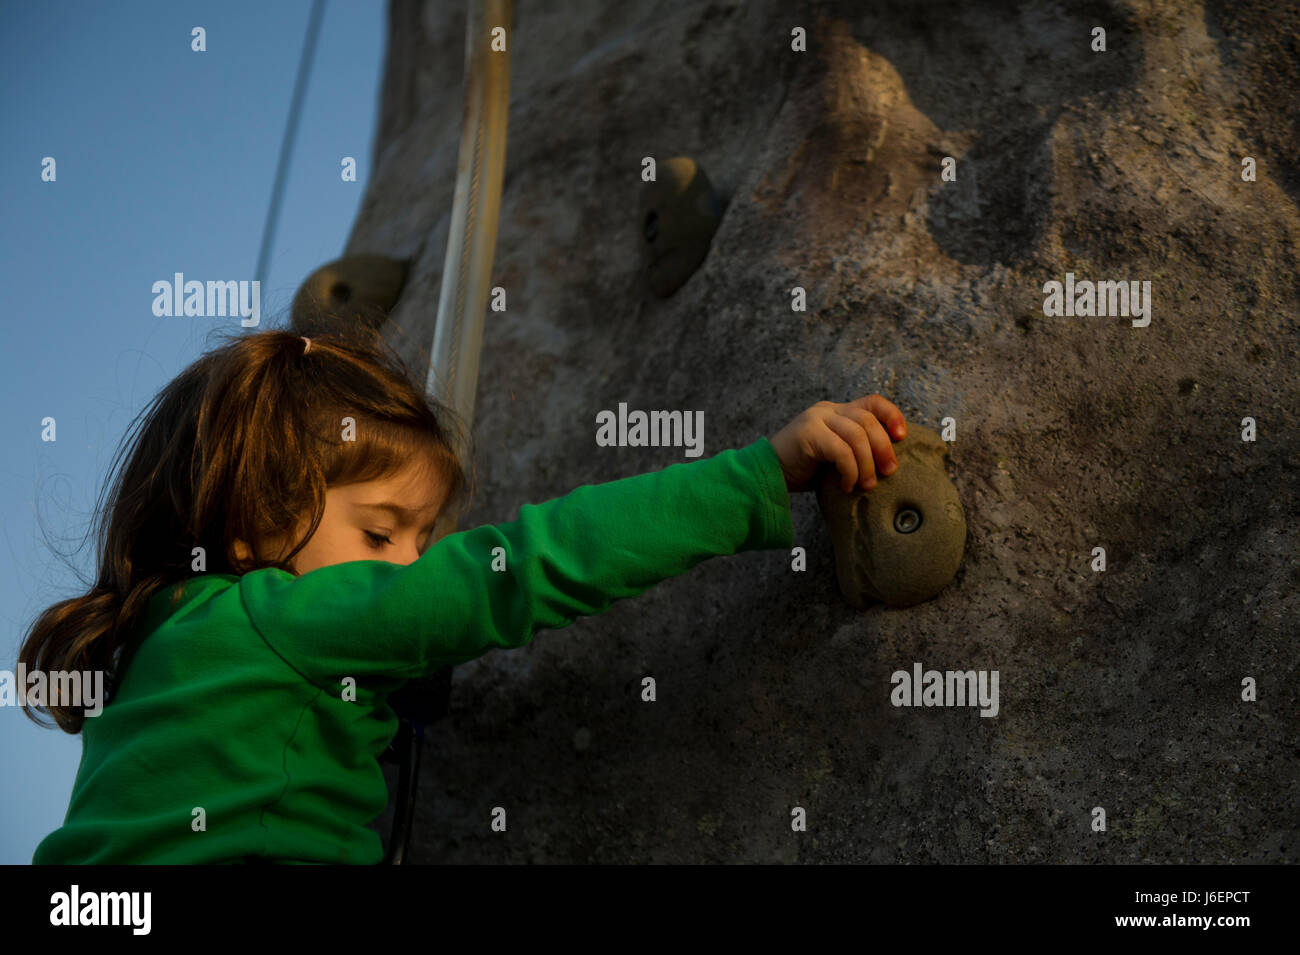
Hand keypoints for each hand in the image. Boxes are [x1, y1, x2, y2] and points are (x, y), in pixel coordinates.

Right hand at [768, 394, 906, 493]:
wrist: (766, 475)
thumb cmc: (803, 471)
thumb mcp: (835, 456)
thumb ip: (856, 450)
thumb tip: (890, 462)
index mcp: (836, 411)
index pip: (873, 402)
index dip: (892, 415)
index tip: (903, 437)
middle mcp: (827, 410)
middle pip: (868, 420)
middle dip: (884, 448)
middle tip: (889, 472)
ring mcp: (816, 419)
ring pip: (857, 435)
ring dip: (867, 464)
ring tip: (866, 485)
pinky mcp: (807, 433)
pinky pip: (841, 451)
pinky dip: (849, 471)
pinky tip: (846, 486)